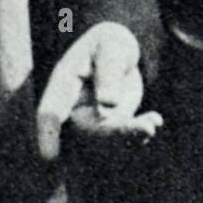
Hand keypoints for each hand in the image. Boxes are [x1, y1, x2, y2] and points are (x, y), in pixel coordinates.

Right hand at [36, 23, 162, 160]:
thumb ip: (108, 73)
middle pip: (86, 132)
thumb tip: (108, 103)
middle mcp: (73, 109)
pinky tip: (154, 119)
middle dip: (114, 135)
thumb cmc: (108, 45)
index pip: (51, 112)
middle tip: (146, 129)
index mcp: (63, 85)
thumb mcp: (110, 50)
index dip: (48, 134)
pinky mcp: (111, 126)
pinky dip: (140, 133)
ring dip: (130, 136)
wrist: (117, 53)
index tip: (50, 156)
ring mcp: (91, 121)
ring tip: (151, 125)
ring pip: (106, 140)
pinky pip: (122, 137)